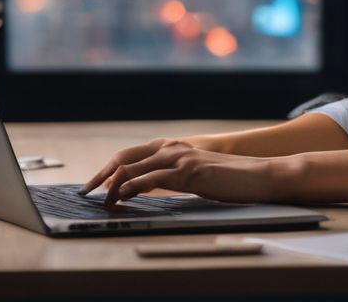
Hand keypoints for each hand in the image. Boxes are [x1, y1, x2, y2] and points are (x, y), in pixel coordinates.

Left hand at [79, 138, 292, 209]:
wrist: (260, 175)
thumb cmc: (230, 179)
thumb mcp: (196, 175)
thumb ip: (174, 177)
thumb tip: (151, 189)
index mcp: (173, 146)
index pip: (131, 154)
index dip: (109, 168)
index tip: (95, 184)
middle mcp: (172, 148)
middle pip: (124, 157)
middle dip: (101, 175)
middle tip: (87, 192)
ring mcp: (179, 159)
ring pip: (133, 168)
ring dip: (112, 185)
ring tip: (102, 202)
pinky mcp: (188, 174)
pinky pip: (150, 179)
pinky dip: (131, 189)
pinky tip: (124, 198)